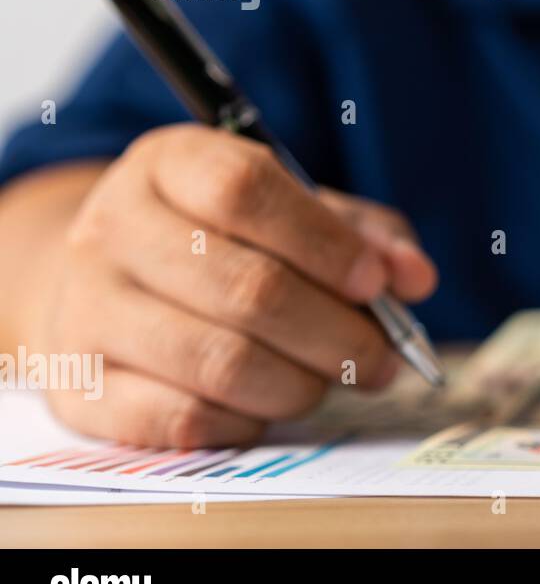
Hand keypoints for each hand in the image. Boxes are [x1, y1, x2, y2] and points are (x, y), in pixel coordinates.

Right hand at [37, 123, 437, 446]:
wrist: (111, 287)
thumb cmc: (224, 243)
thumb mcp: (296, 212)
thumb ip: (365, 236)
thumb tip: (414, 276)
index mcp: (168, 163)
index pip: (243, 191)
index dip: (324, 243)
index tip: (377, 283)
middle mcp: (111, 228)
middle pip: (245, 287)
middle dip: (337, 332)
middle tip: (382, 356)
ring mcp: (86, 310)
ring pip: (221, 361)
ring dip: (303, 382)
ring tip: (334, 379)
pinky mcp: (80, 391)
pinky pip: (185, 419)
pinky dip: (249, 421)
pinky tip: (269, 404)